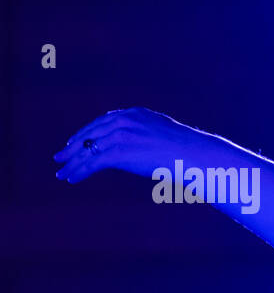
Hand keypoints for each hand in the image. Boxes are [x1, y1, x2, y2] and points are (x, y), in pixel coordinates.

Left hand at [53, 107, 210, 182]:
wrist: (194, 155)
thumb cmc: (188, 151)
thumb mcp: (166, 135)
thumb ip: (150, 136)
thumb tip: (150, 147)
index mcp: (135, 113)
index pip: (104, 121)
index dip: (88, 132)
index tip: (79, 141)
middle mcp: (124, 120)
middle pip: (91, 133)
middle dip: (74, 146)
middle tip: (61, 156)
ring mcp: (120, 135)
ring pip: (88, 149)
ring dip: (73, 162)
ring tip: (62, 171)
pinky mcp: (118, 152)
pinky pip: (92, 163)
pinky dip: (80, 171)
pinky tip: (72, 179)